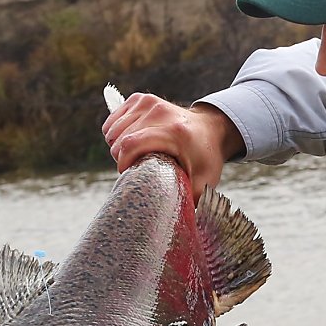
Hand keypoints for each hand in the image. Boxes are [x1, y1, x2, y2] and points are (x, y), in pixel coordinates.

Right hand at [102, 94, 244, 190]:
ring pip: (113, 130)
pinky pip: (113, 119)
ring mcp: (150, 102)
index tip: (129, 175)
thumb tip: (175, 226)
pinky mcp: (142, 98)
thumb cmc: (205, 160)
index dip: (123, 164)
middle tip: (136, 168)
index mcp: (175, 132)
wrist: (212, 128)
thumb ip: (188, 203)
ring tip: (135, 155)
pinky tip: (130, 140)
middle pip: (119, 139)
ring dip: (116, 146)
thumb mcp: (203, 184)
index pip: (131, 145)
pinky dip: (114, 132)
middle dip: (120, 158)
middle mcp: (160, 112)